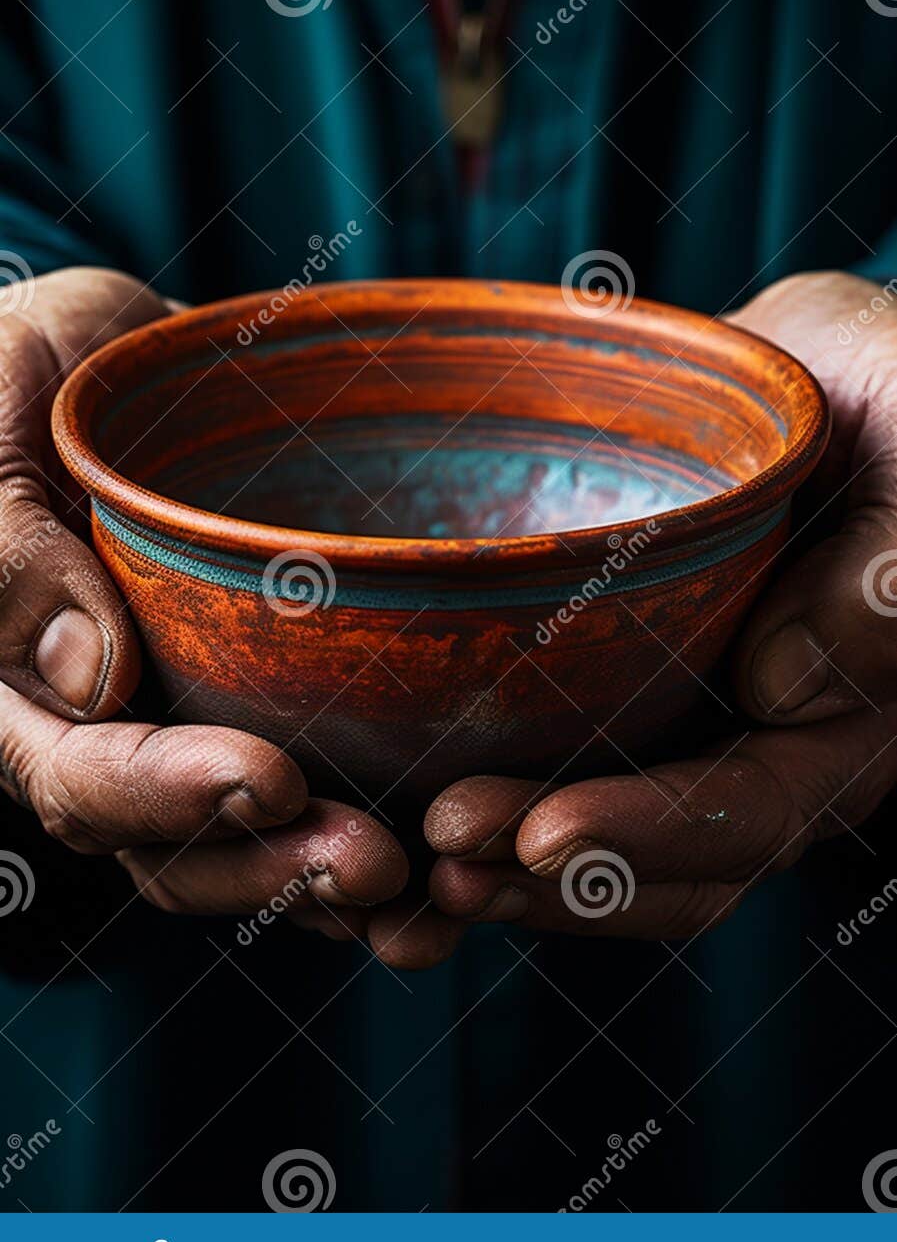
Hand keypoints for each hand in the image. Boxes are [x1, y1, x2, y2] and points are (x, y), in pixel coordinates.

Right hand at [0, 268, 408, 937]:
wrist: (97, 355)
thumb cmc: (11, 375)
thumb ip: (9, 556)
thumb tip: (90, 682)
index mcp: (18, 686)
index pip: (81, 776)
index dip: (168, 796)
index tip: (267, 782)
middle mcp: (104, 725)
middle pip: (176, 844)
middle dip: (273, 866)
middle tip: (377, 868)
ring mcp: (187, 714)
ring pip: (252, 839)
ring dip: (334, 877)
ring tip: (432, 894)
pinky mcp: (264, 686)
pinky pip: (322, 774)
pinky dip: (384, 817)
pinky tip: (456, 848)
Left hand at [423, 272, 896, 943]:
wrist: (824, 368)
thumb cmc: (891, 388)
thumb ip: (886, 571)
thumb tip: (778, 685)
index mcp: (846, 715)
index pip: (749, 810)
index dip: (649, 839)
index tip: (541, 836)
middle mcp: (762, 743)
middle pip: (658, 861)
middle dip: (545, 873)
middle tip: (440, 845)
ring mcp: (686, 717)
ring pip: (595, 838)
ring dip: (497, 867)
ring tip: (393, 868)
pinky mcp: (618, 681)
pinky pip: (548, 759)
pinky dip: (473, 791)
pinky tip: (385, 802)